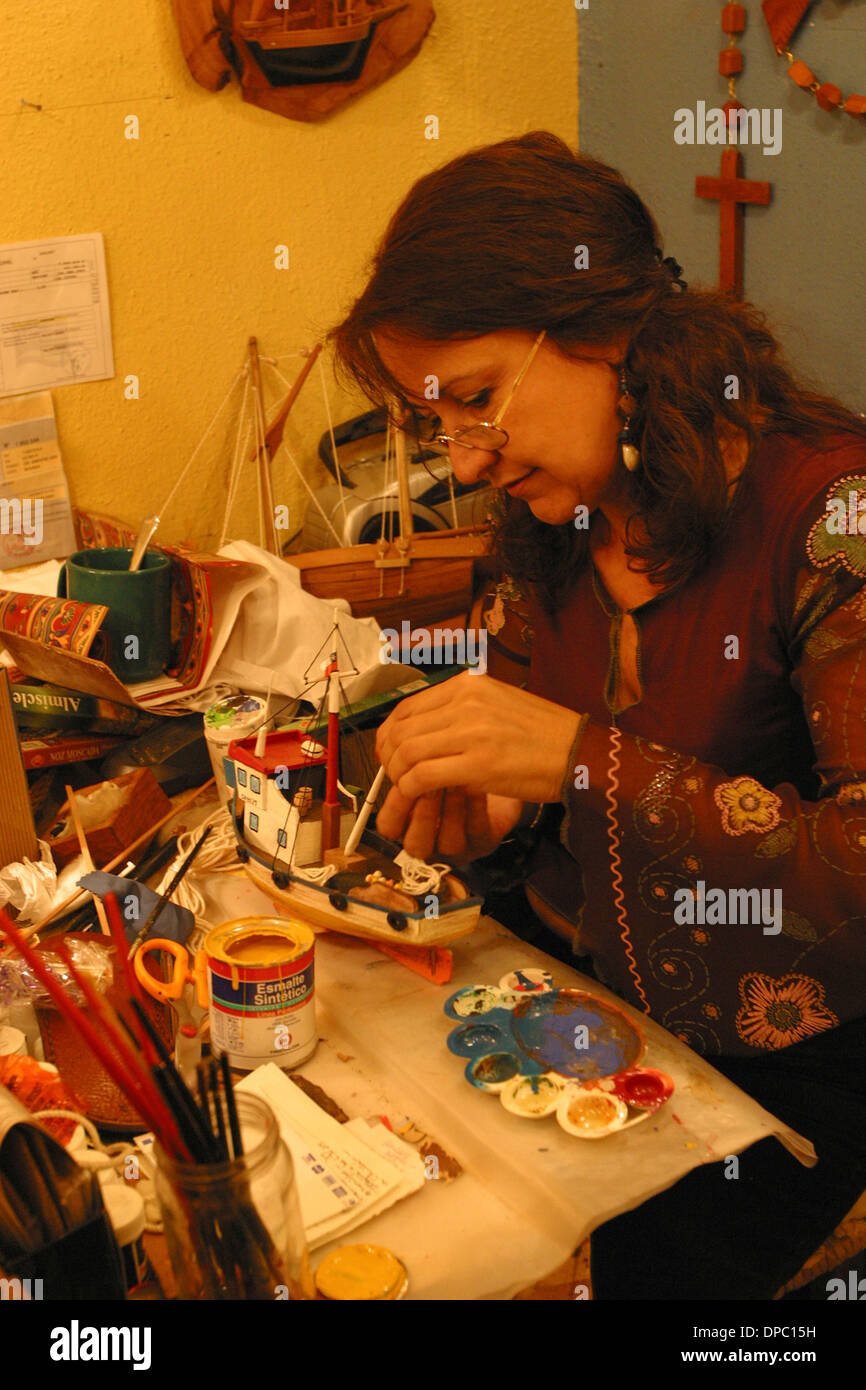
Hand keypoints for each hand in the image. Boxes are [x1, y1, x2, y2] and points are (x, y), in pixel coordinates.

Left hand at [374, 672, 582, 860]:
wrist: (580, 753)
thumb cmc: (544, 734)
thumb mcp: (498, 704)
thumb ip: (461, 711)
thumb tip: (423, 731)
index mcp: (469, 684)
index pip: (407, 706)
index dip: (389, 734)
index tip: (390, 754)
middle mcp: (466, 701)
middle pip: (401, 729)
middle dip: (389, 758)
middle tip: (394, 777)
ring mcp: (471, 731)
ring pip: (406, 752)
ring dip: (399, 776)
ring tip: (408, 790)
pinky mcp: (477, 765)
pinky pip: (422, 776)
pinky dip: (411, 790)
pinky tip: (418, 798)